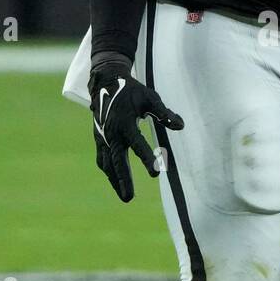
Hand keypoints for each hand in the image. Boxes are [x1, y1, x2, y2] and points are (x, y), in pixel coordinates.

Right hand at [89, 59, 182, 201]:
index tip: (155, 173)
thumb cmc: (131, 91)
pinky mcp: (98, 138)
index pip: (137, 143)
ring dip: (115, 180)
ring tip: (124, 196)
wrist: (105, 83)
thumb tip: (180, 126)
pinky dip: (108, 170)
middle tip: (129, 198)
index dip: (146, 157)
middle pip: (117, 160)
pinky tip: (115, 181)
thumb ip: (164, 113)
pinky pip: (102, 158)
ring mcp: (102, 136)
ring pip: (107, 163)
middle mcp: (111, 132)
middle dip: (123, 179)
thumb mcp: (150, 98)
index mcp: (124, 122)